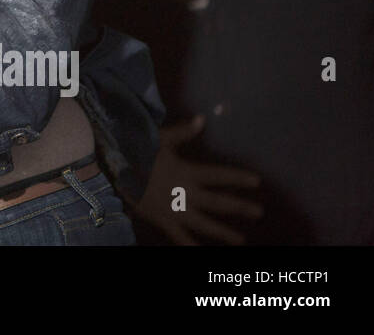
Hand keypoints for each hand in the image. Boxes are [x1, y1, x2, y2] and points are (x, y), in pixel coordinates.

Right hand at [130, 115, 262, 244]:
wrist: (114, 169)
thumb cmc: (136, 151)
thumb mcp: (160, 138)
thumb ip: (183, 132)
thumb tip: (202, 119)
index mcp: (188, 172)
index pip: (220, 176)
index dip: (239, 178)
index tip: (257, 181)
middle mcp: (186, 193)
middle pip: (219, 203)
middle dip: (240, 207)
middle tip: (259, 212)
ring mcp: (176, 210)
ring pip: (205, 224)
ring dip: (224, 232)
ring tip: (240, 240)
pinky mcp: (164, 220)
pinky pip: (180, 237)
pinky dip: (191, 247)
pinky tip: (202, 254)